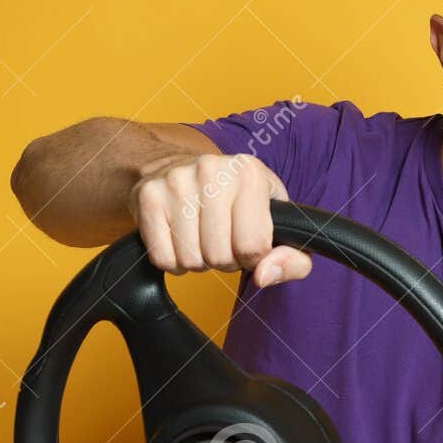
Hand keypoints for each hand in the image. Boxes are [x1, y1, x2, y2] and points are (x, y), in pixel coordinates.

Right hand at [128, 151, 311, 285]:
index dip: (252, 258)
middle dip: (223, 260)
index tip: (247, 243)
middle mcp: (211, 170)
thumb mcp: (278, 221)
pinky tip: (180, 238)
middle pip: (219, 256)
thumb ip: (293, 258)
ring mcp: (176, 181)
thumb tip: (264, 276)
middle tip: (221, 239)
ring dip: (198, 261)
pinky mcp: (148, 197)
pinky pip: (162, 257)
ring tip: (201, 236)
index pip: (253, 246)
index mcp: (250, 173)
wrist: (182, 166)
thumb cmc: (237, 199)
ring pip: (190, 259)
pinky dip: (172, 260)